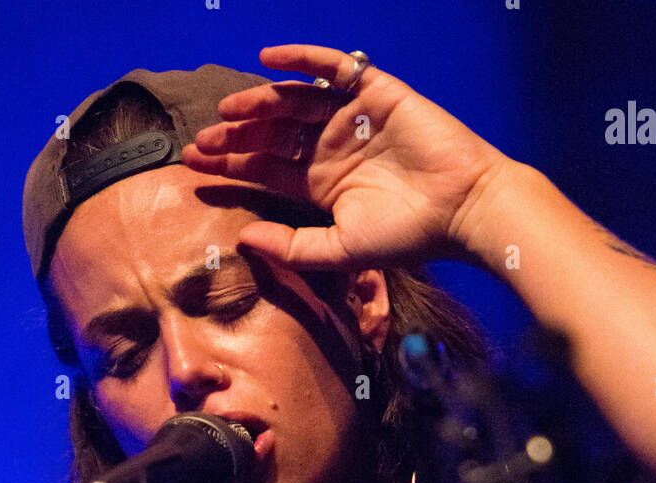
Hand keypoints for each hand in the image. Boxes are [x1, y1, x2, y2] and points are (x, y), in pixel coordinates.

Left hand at [181, 43, 504, 270]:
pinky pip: (333, 68)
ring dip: (259, 103)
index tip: (193, 166)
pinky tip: (269, 60)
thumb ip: (293, 247)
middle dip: (235, 137)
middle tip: (202, 141)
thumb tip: (243, 238)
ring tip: (229, 113)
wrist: (462, 208)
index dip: (229, 165)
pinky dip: (302, 60)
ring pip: (293, 102)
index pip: (264, 169)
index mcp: (321, 184)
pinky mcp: (374, 92)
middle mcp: (330, 147)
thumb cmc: (408, 236)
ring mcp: (351, 117)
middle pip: (271, 134)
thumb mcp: (341, 250)